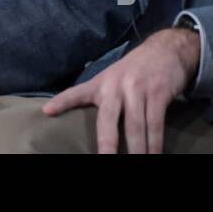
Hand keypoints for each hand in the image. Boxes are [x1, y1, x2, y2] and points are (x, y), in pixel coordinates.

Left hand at [42, 27, 200, 153]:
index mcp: (100, 83)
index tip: (47, 111)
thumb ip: (102, 96)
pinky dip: (155, 142)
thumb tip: (93, 121)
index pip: (77, 92)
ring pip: (134, 126)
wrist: (165, 49)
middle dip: (105, 143)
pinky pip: (155, 123)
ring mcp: (137, 89)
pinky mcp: (158, 93)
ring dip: (135, 149)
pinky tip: (155, 154)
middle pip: (107, 119)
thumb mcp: (113, 78)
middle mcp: (115, 86)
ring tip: (136, 162)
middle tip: (104, 159)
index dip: (62, 102)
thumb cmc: (134, 70)